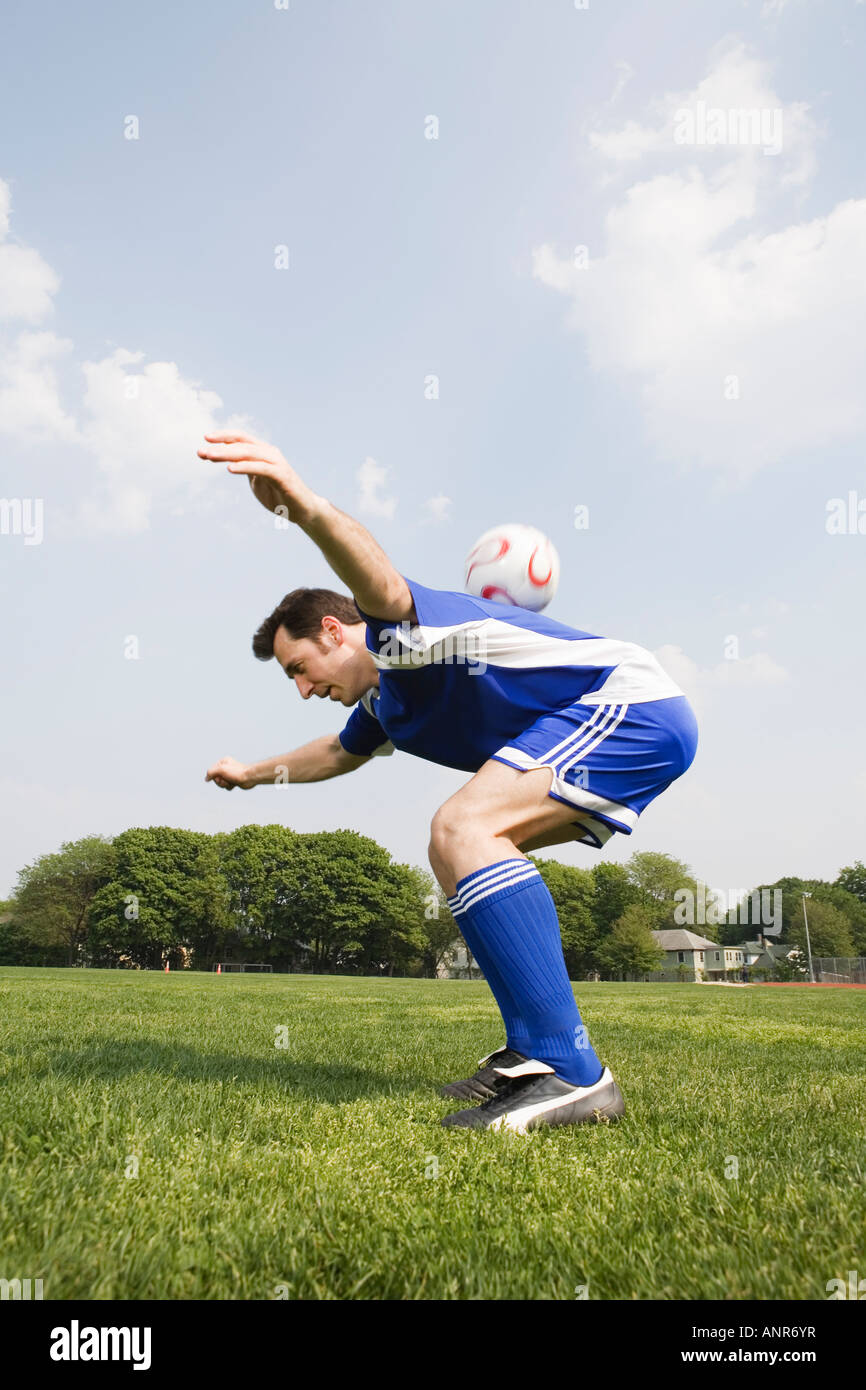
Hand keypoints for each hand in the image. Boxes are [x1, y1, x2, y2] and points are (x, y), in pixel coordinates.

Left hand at [197, 432, 320, 523]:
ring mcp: (276, 463)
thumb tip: (228, 461)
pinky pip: (260, 468)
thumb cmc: (280, 495)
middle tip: (201, 452)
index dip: (223, 436)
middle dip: (219, 447)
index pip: (241, 438)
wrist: (303, 510)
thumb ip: (246, 468)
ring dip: (227, 454)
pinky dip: (245, 466)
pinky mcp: (282, 476)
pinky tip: (230, 468)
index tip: (205, 439)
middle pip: (241, 444)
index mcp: (263, 452)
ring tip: (210, 456)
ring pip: (248, 453)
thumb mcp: (257, 480)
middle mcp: (270, 453)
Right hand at [205, 756, 254, 790]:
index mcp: (223, 762)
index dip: (214, 776)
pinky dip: (229, 786)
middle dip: (220, 781)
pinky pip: (226, 786)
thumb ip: (211, 772)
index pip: (211, 771)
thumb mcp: (221, 770)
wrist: (249, 777)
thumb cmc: (236, 772)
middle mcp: (226, 767)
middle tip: (226, 780)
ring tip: (231, 782)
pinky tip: (235, 784)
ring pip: (221, 783)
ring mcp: (230, 774)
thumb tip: (206, 779)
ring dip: (225, 784)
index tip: (220, 776)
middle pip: (215, 778)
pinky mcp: (233, 780)